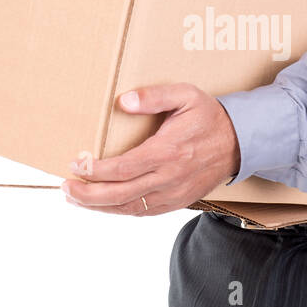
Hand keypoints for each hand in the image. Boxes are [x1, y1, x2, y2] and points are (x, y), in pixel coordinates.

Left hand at [61, 84, 240, 216]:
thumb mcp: (185, 95)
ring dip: (99, 206)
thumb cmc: (209, 117)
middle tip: (66, 188)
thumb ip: (154, 97)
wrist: (240, 143)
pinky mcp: (177, 202)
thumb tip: (122, 102)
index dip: (95, 170)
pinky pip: (143, 212)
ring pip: (129, 208)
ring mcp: (173, 194)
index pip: (123, 168)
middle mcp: (169, 178)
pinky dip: (119, 211)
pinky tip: (103, 204)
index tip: (76, 164)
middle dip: (88, 195)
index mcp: (167, 152)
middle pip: (120, 194)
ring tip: (76, 198)